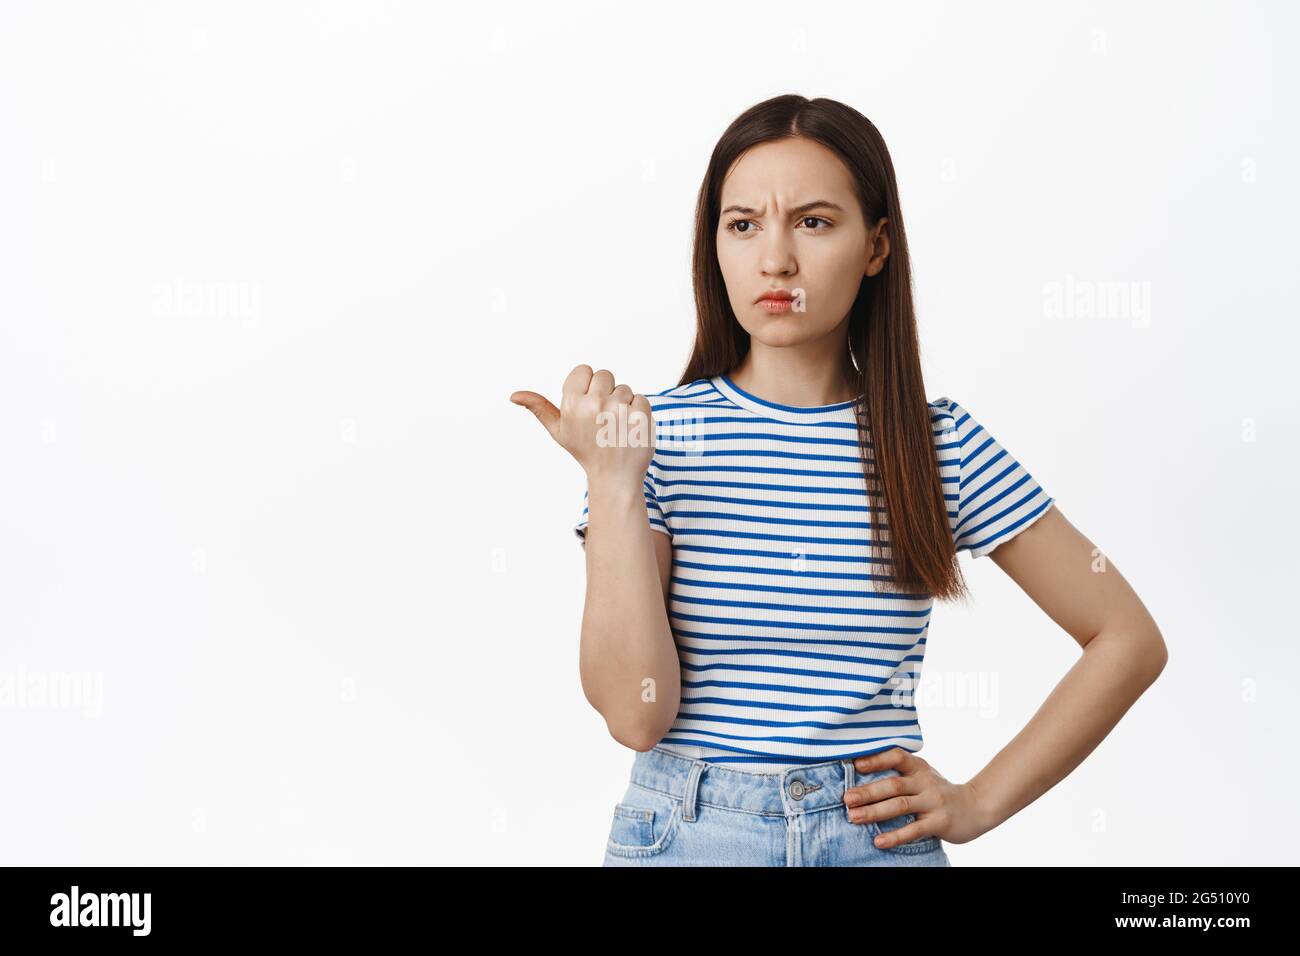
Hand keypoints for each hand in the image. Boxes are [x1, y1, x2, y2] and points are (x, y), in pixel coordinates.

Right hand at [510, 364, 654, 487]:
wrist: (614, 477)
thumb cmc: (585, 450)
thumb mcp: (559, 430)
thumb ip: (539, 408)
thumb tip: (513, 395)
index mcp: (572, 405)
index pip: (584, 370)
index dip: (587, 386)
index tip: (587, 405)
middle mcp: (594, 405)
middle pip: (605, 375)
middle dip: (606, 393)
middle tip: (603, 419)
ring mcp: (618, 411)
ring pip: (624, 388)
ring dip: (623, 404)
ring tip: (616, 427)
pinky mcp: (640, 417)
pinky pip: (641, 398)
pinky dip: (638, 412)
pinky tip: (630, 430)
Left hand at [843, 747, 991, 847]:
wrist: (977, 807)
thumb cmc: (939, 791)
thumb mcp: (923, 776)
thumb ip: (900, 774)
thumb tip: (860, 772)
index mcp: (919, 767)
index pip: (897, 756)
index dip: (876, 759)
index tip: (855, 764)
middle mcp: (925, 782)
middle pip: (893, 785)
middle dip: (867, 792)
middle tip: (847, 799)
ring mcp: (933, 802)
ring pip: (900, 805)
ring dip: (875, 812)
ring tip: (854, 817)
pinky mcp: (939, 822)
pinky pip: (914, 830)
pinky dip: (895, 836)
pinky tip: (879, 841)